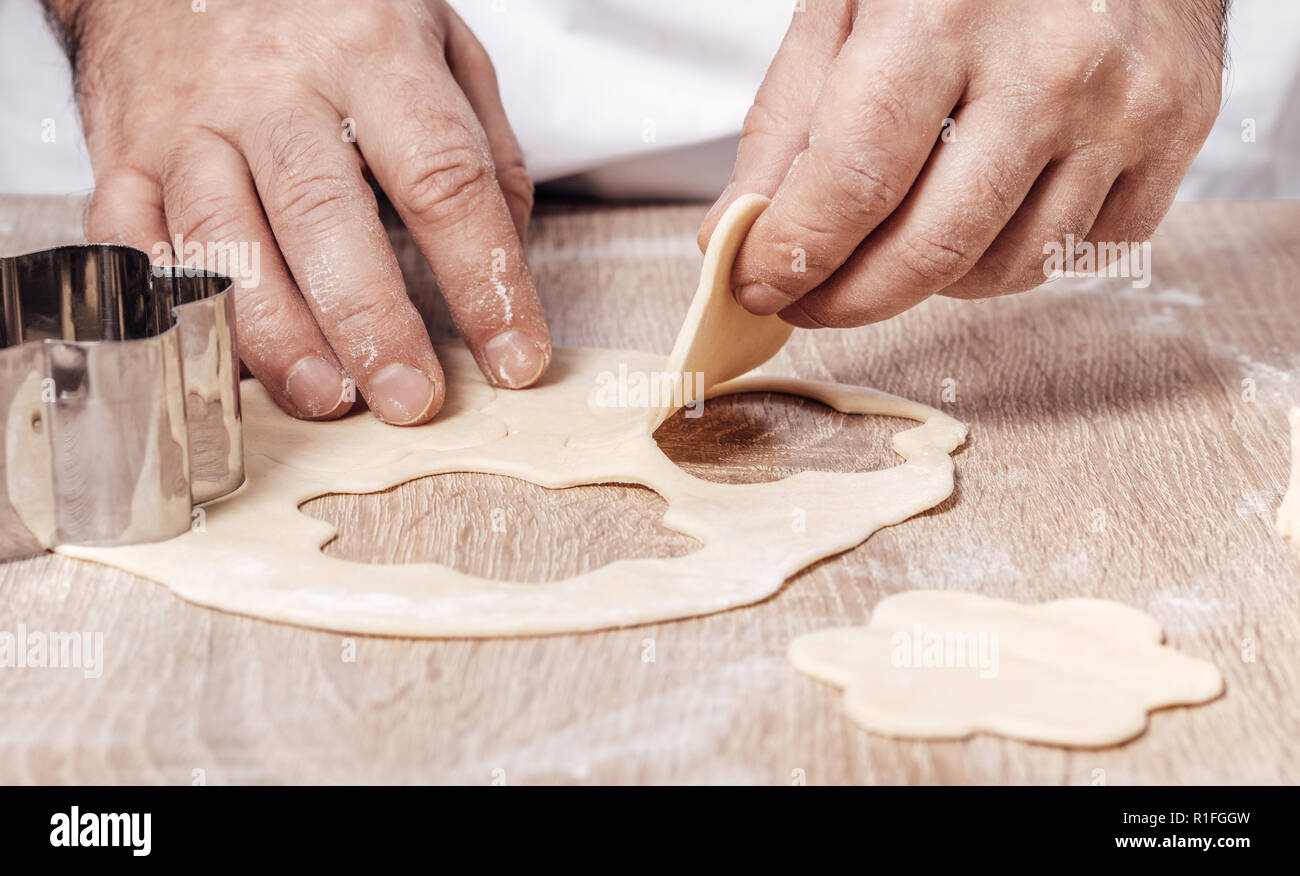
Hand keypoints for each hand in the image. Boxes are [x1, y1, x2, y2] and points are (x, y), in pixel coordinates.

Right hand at [48, 0, 550, 423]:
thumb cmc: (326, 11)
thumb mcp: (435, 41)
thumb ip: (480, 148)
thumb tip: (505, 261)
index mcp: (372, 53)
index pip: (442, 178)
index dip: (482, 279)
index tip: (515, 357)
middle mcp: (275, 88)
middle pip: (324, 215)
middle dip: (371, 320)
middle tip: (411, 400)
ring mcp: (189, 123)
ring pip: (222, 239)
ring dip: (275, 334)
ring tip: (326, 396)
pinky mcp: (122, 155)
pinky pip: (134, 243)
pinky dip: (172, 312)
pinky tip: (221, 358)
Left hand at [700, 0, 1225, 326]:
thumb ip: (789, 119)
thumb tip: (742, 232)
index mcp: (947, 14)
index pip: (854, 185)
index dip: (793, 256)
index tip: (755, 283)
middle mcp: (1049, 67)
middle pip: (932, 250)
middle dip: (847, 300)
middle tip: (807, 299)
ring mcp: (1125, 107)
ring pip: (1010, 268)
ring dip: (932, 283)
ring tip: (896, 242)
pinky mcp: (1179, 134)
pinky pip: (1084, 252)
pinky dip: (1018, 255)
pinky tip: (985, 211)